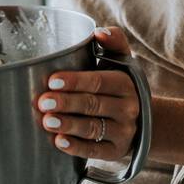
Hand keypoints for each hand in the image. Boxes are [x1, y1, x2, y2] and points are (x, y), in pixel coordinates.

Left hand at [34, 26, 139, 159]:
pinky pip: (95, 151)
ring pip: (93, 128)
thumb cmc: (119, 84)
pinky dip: (77, 147)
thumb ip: (113, 40)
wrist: (141, 118)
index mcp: (125, 83)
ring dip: (69, 125)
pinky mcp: (116, 151)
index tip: (51, 81)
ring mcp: (123, 131)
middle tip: (42, 102)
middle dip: (66, 103)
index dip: (75, 81)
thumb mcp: (122, 60)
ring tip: (47, 121)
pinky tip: (59, 141)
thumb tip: (99, 32)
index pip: (99, 82)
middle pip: (93, 105)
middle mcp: (128, 108)